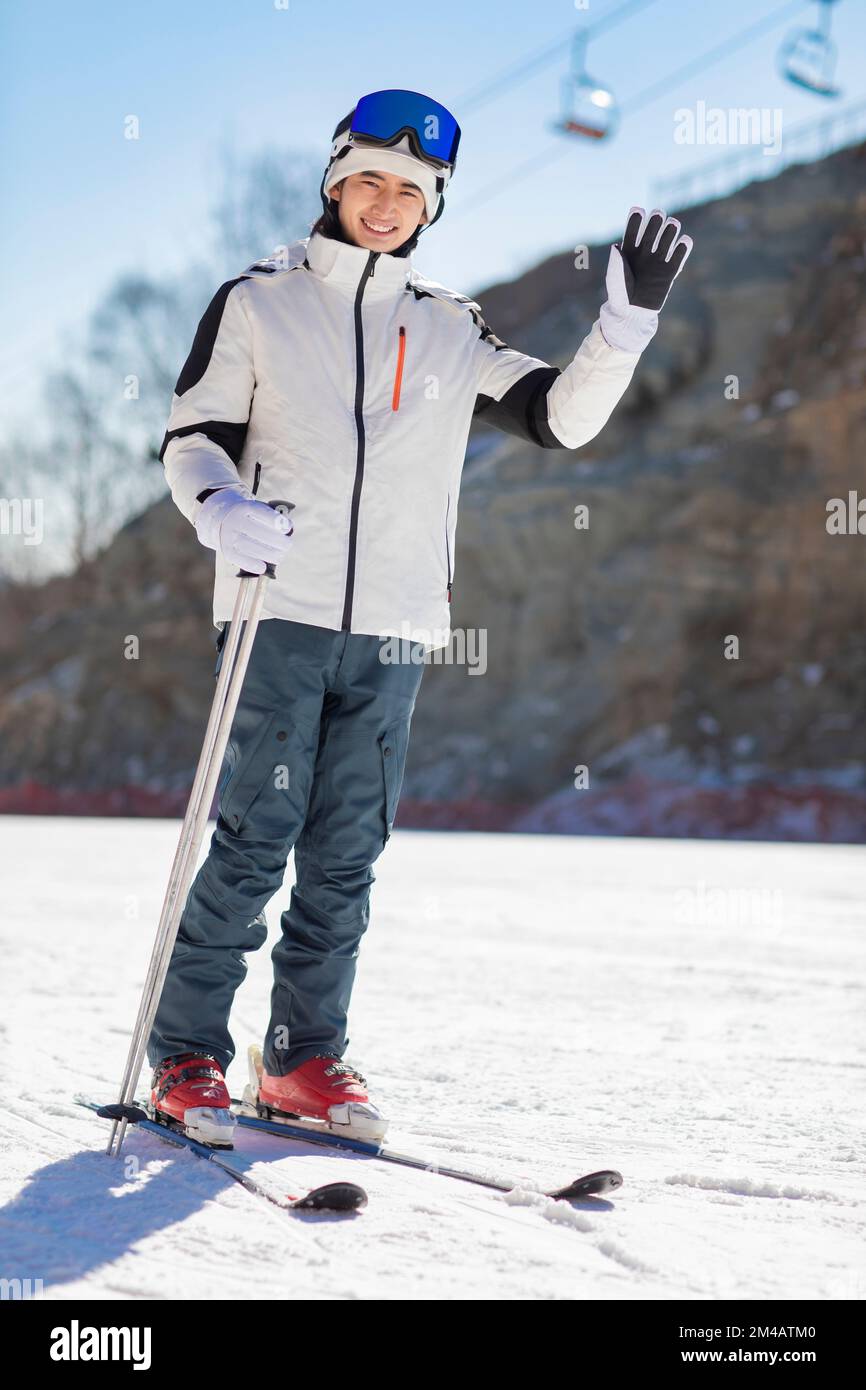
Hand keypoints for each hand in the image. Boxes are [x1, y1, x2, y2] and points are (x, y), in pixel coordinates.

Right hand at [195, 487, 293, 574]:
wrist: (219, 518)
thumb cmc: (246, 516)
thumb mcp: (256, 509)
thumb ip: (271, 518)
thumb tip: (287, 529)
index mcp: (245, 508)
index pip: (263, 513)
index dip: (277, 522)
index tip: (287, 528)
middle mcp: (236, 521)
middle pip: (260, 533)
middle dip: (278, 542)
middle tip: (287, 545)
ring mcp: (229, 536)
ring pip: (252, 548)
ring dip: (270, 555)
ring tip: (279, 556)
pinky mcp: (227, 550)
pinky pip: (241, 559)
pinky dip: (253, 565)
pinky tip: (263, 567)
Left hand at [599, 206, 692, 353]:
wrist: (632, 314)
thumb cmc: (619, 296)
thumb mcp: (614, 279)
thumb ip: (615, 262)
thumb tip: (616, 246)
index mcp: (629, 250)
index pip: (634, 228)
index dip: (637, 218)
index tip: (639, 210)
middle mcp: (645, 252)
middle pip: (653, 228)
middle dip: (657, 219)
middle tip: (658, 216)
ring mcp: (658, 261)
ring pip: (668, 237)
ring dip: (671, 228)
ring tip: (671, 225)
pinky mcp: (669, 272)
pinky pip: (679, 255)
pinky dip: (684, 246)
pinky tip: (684, 241)